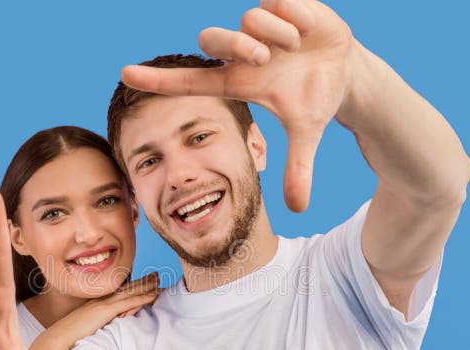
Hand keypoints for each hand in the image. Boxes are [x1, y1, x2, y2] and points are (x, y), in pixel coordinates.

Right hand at [30, 273, 160, 349]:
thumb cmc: (65, 343)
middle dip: (141, 282)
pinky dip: (141, 298)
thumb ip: (97, 329)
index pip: (116, 295)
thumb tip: (108, 330)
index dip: (130, 288)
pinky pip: (126, 303)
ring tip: (159, 280)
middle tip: (157, 276)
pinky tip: (153, 295)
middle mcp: (98, 302)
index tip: (144, 283)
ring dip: (145, 286)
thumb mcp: (84, 333)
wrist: (53, 344)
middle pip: (124, 289)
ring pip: (127, 292)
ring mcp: (100, 305)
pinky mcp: (103, 312)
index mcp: (93, 306)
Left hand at [120, 0, 357, 212]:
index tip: (124, 74)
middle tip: (266, 60)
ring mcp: (256, 24)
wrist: (345, 69)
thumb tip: (297, 209)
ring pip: (248, 19)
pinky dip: (296, 18)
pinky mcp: (277, 1)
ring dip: (277, 36)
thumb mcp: (306, 130)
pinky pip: (276, 1)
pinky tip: (306, 31)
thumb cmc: (315, 97)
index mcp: (237, 80)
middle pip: (210, 37)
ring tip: (296, 48)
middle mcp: (240, 51)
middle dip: (239, 47)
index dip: (158, 79)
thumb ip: (297, 167)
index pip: (189, 80)